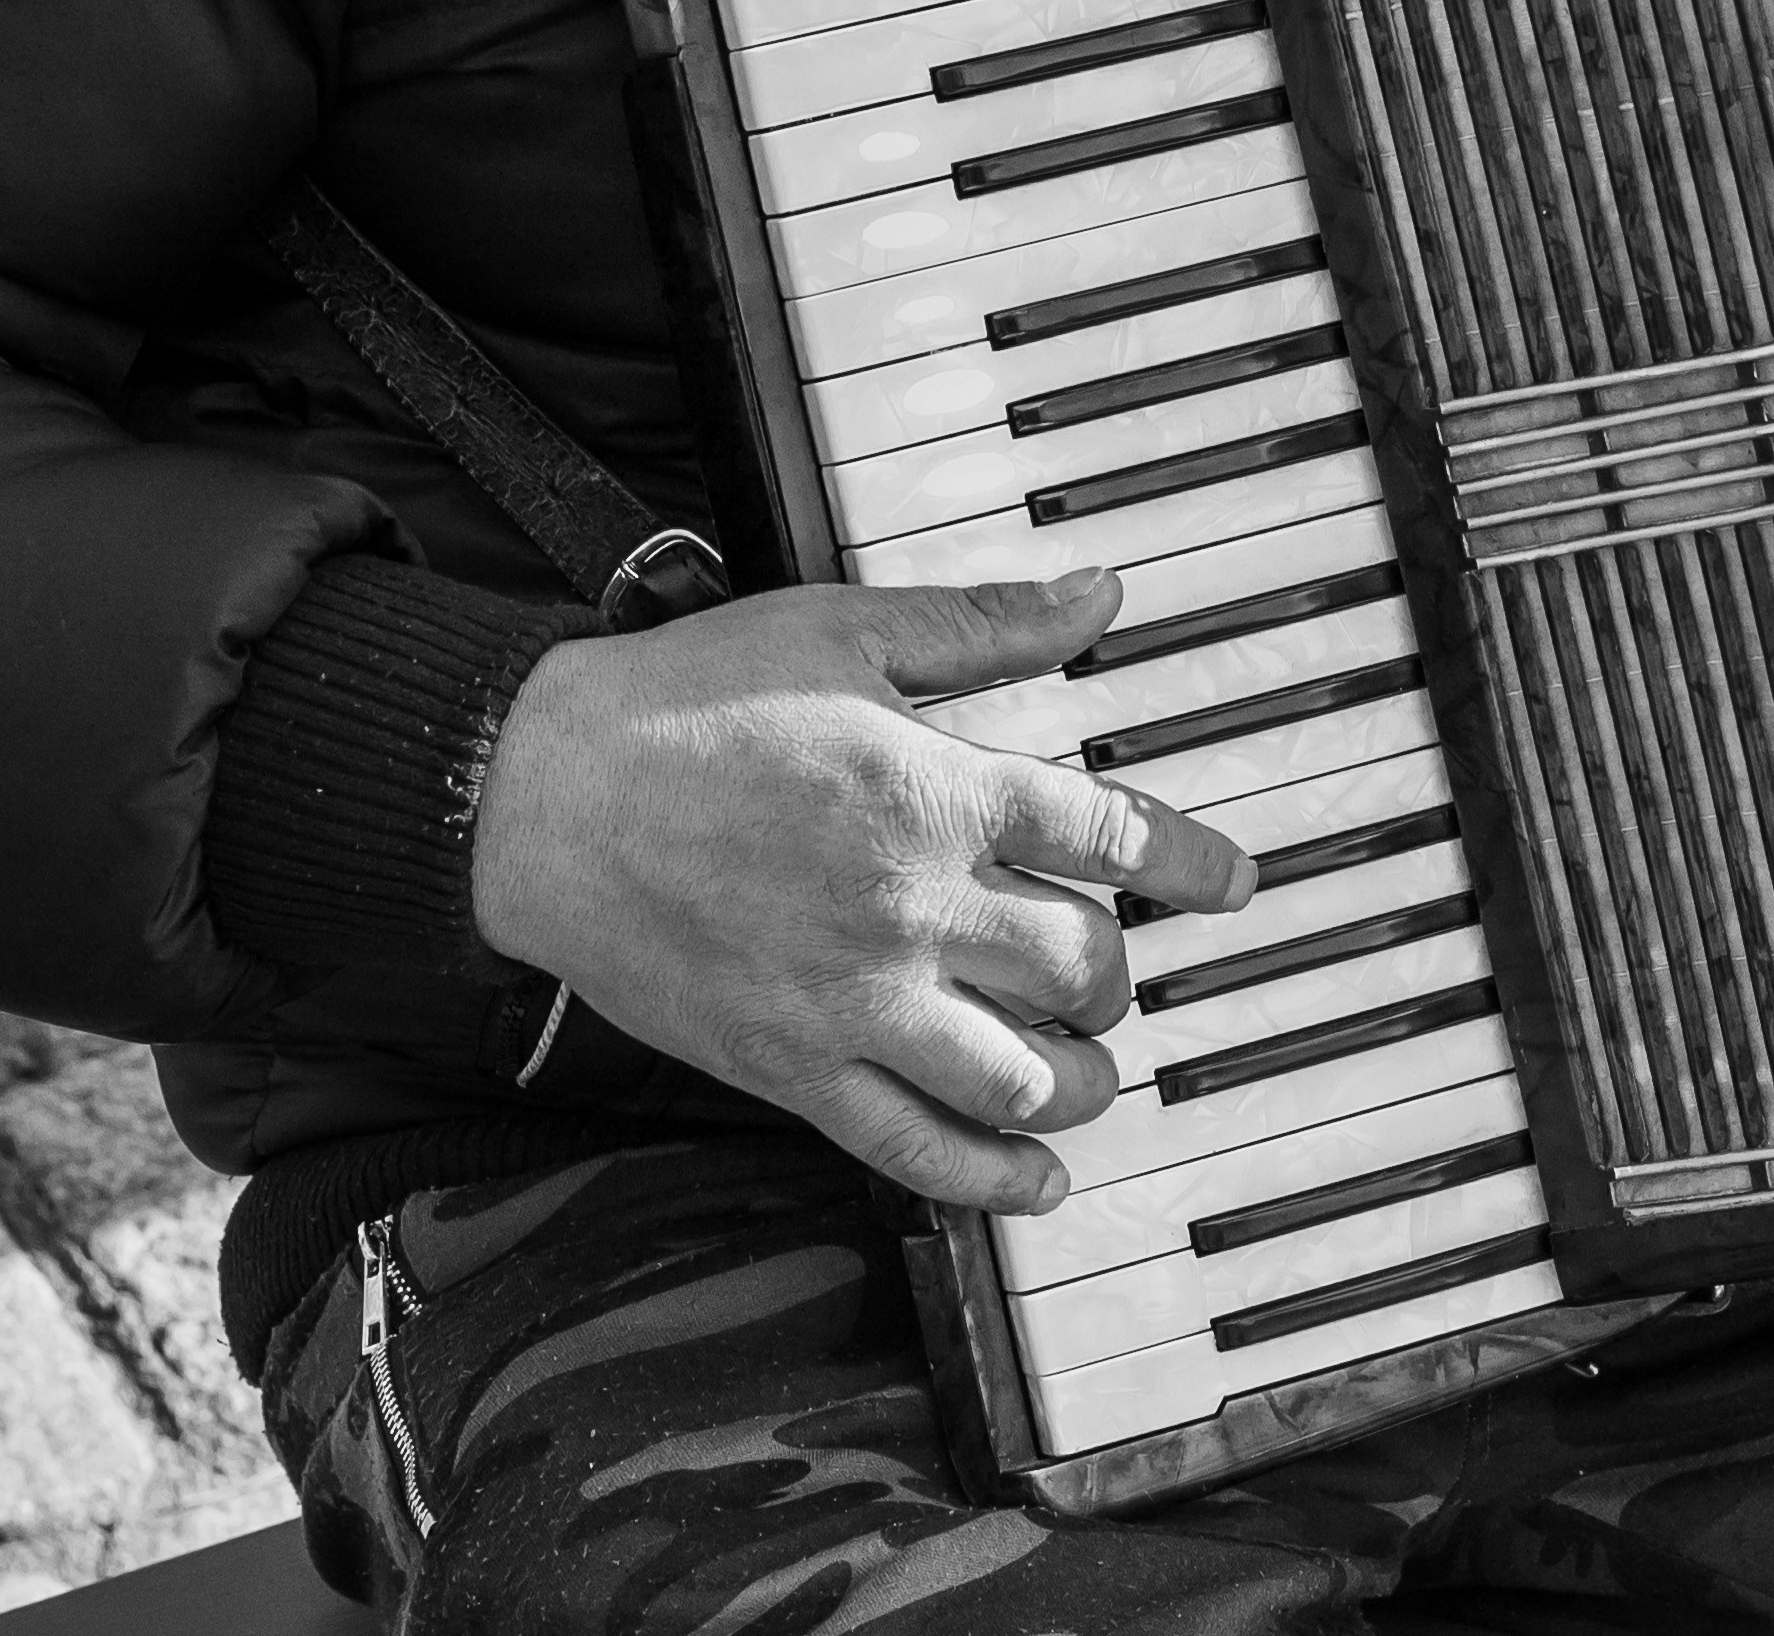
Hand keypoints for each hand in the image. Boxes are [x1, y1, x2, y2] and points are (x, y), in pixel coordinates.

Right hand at [466, 568, 1253, 1212]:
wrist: (542, 796)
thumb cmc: (688, 702)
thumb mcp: (843, 628)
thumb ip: (982, 623)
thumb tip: (1098, 595)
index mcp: (937, 790)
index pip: (1112, 838)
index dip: (1192, 864)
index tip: (1231, 882)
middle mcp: (914, 905)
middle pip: (1083, 967)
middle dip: (1121, 977)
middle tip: (1115, 971)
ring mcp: (855, 997)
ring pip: (1021, 1075)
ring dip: (1081, 1080)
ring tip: (1088, 1069)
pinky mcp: (793, 1066)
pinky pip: (914, 1146)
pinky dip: (993, 1176)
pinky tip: (1038, 1178)